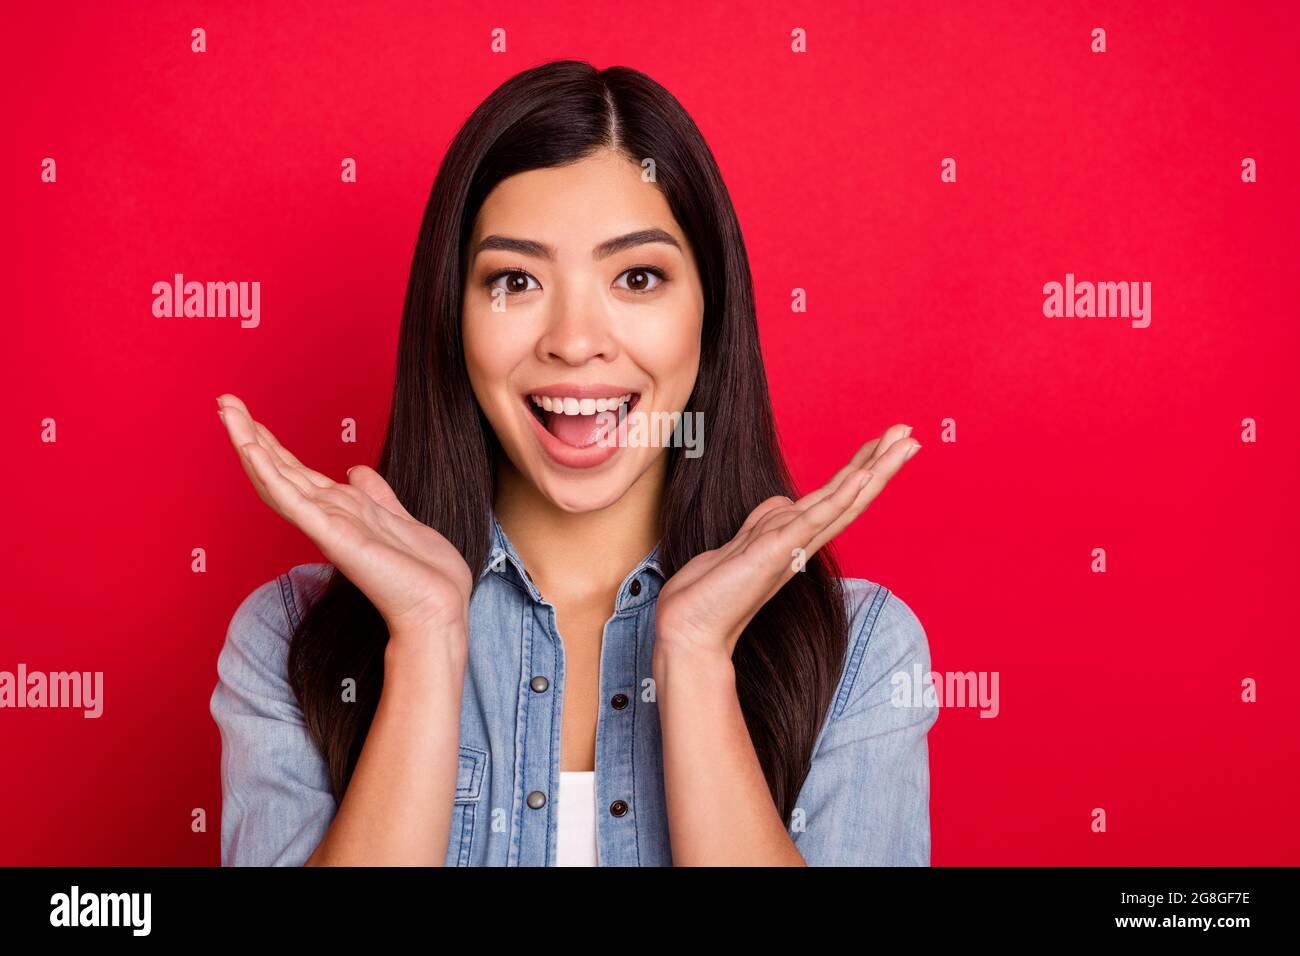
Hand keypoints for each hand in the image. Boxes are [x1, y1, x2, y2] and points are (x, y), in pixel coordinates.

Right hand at [216, 393, 472, 646]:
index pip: (296, 471)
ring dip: (251, 443)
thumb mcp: (399, 519)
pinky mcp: (331, 536)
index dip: (271, 443)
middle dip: (250, 434)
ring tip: (227, 411)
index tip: (247, 413)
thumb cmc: (422, 573)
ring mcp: (326, 526)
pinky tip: (251, 449)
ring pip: (278, 479)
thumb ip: (375, 495)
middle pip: (279, 469)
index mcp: (341, 510)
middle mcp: (327, 516)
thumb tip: (355, 470)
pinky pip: (293, 501)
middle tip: (224, 401)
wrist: (437, 607)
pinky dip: (270, 474)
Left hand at [653, 423, 919, 659]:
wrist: (692, 626)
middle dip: (881, 463)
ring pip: (843, 502)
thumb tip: (783, 501)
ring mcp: (793, 546)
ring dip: (875, 470)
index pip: (838, 497)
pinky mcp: (777, 551)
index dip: (863, 468)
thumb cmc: (715, 590)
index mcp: (797, 536)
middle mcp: (803, 541)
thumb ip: (767, 521)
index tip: (888, 441)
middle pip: (851, 496)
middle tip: (911, 433)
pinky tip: (864, 476)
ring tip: (904, 443)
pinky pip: (815, 520)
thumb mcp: (744, 542)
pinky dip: (842, 498)